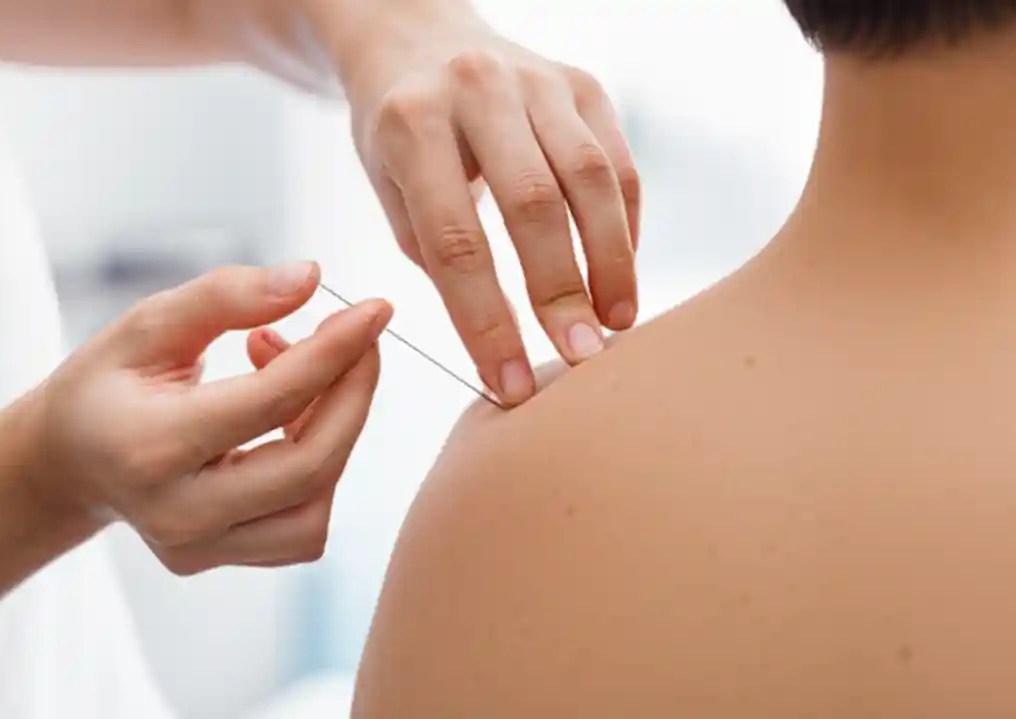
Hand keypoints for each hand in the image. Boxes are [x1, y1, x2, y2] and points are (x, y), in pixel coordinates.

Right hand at [24, 263, 390, 571]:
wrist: (66, 459)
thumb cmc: (107, 383)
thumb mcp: (147, 323)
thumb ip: (226, 296)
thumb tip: (311, 278)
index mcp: (149, 447)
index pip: (271, 401)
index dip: (336, 350)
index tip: (376, 310)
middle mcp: (176, 515)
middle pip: (309, 466)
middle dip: (352, 394)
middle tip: (357, 339)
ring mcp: (199, 550)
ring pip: (315, 508)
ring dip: (334, 433)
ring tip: (299, 377)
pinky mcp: (220, 561)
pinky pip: (303, 527)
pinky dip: (317, 469)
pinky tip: (289, 420)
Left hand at [341, 9, 640, 405]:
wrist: (420, 37)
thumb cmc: (401, 134)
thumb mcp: (392, 191)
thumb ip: (443, 259)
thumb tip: (508, 344)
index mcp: (411, 123)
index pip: (455, 240)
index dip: (485, 322)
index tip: (511, 384)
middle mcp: (477, 89)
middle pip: (532, 204)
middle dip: (559, 291)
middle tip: (580, 359)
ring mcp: (537, 79)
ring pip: (590, 177)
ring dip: (610, 261)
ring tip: (615, 323)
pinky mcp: (583, 83)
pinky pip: (617, 162)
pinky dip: (624, 226)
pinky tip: (619, 274)